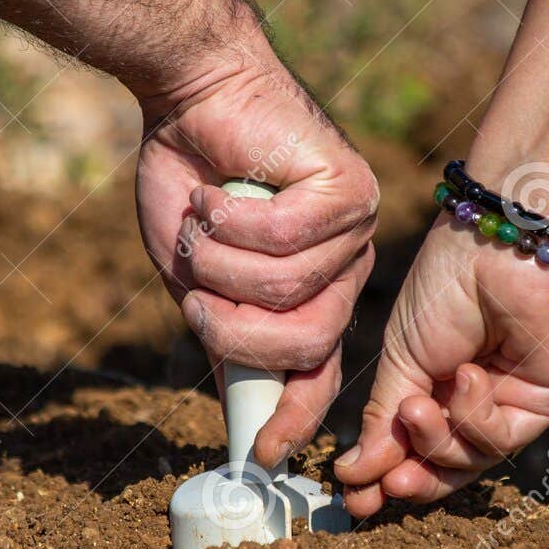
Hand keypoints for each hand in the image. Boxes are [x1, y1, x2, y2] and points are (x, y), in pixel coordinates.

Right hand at [136, 39, 376, 469]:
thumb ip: (226, 337)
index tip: (262, 455)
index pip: (319, 371)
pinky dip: (233, 220)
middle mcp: (347, 268)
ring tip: (202, 220)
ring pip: (289, 290)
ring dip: (221, 261)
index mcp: (316, 294)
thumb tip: (246, 422)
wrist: (192, 92)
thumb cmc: (191, 180)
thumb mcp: (200, 278)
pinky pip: (287, 239)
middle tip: (193, 286)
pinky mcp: (352, 190)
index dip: (292, 416)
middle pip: (306, 341)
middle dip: (233, 323)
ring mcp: (357, 230)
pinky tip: (219, 191)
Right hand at [334, 219, 548, 516]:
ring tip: (418, 407)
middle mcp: (474, 401)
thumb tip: (350, 477)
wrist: (494, 245)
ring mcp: (510, 403)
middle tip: (386, 485)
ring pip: (471, 460)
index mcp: (435, 387)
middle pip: (445, 467)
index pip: (413, 449)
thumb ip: (384, 422)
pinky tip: (467, 377)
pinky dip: (477, 417)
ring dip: (438, 441)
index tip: (354, 499)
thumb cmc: (444, 287)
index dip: (386, 476)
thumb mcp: (400, 360)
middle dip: (415, 478)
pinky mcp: (543, 401)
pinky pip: (503, 439)